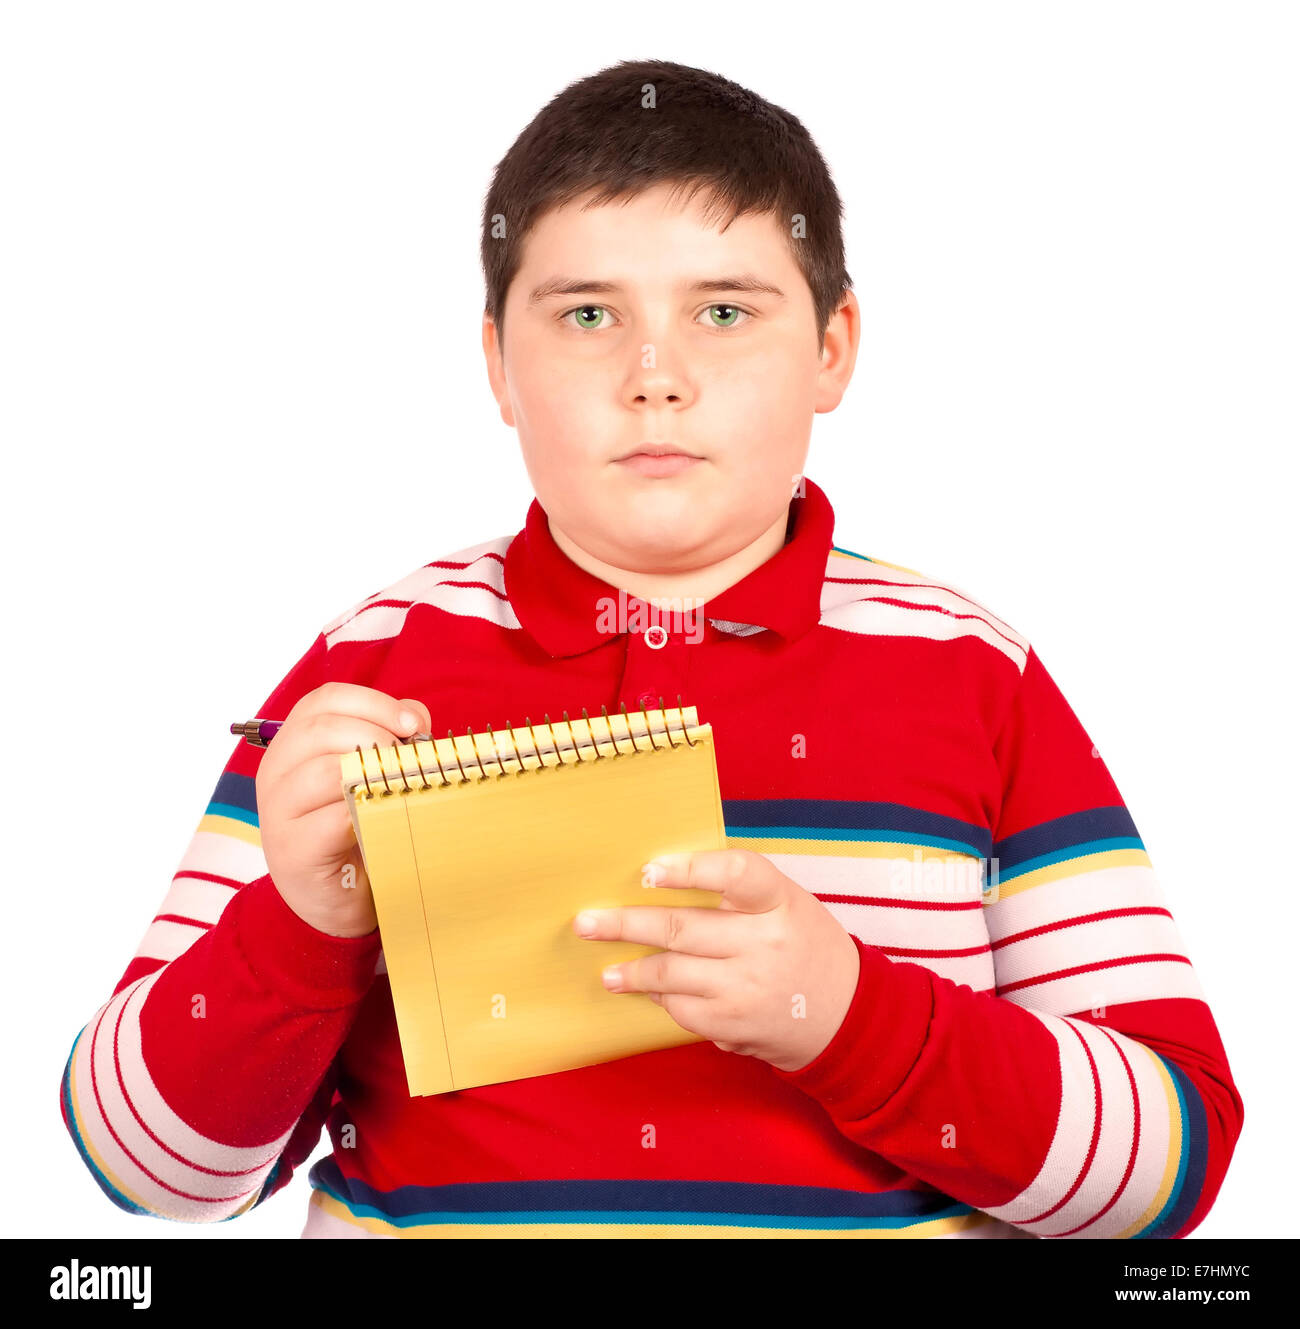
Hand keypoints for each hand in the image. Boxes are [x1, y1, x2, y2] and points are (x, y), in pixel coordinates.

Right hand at [255, 682, 430, 937]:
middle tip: (413, 760)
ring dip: (374, 774)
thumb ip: (389, 737)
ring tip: (404, 787)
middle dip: (378, 736)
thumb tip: (415, 717)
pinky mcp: (291, 848)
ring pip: (324, 770)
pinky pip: (331, 819)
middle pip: (322, 728)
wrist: (337, 896)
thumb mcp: (369, 774)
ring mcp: (278, 810)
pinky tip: (388, 820)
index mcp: (296, 742)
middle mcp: (277, 769)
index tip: (414, 724)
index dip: (374, 703)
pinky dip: (367, 814)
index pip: (326, 700)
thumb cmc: (357, 826)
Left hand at [573, 848, 861, 1071]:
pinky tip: (646, 991)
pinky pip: (681, 1008)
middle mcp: (764, 943)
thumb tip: (662, 878)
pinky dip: (660, 997)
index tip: (650, 869)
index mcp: (780, 901)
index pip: (735, 873)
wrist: (848, 1016)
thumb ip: (738, 890)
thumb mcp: (787, 904)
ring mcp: (747, 987)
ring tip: (605, 969)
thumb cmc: (805, 946)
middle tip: (586, 922)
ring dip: (631, 971)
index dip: (690, 869)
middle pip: (682, 928)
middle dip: (625, 925)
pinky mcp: (734, 1024)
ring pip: (671, 973)